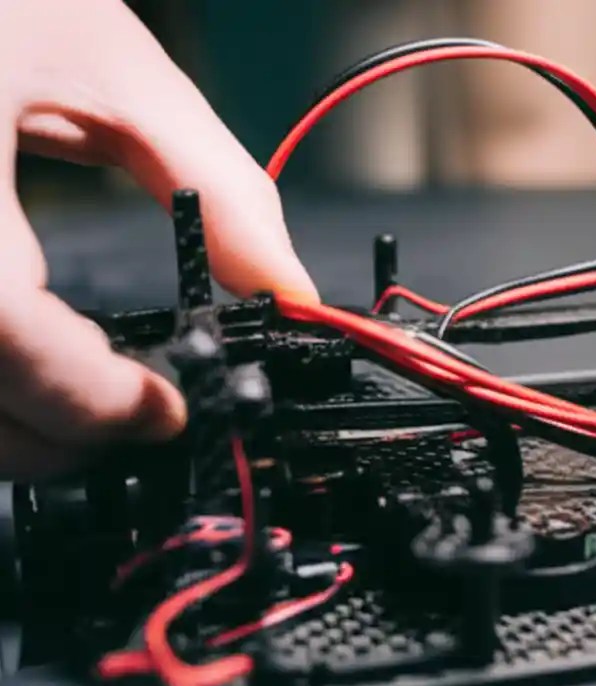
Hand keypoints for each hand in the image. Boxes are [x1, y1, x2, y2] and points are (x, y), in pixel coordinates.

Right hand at [0, 0, 316, 478]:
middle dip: (55, 431)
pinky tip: (32, 358)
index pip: (0, 325)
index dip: (84, 394)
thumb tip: (288, 287)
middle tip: (136, 425)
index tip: (163, 413)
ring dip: (14, 419)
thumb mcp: (113, 64)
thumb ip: (214, 183)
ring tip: (91, 403)